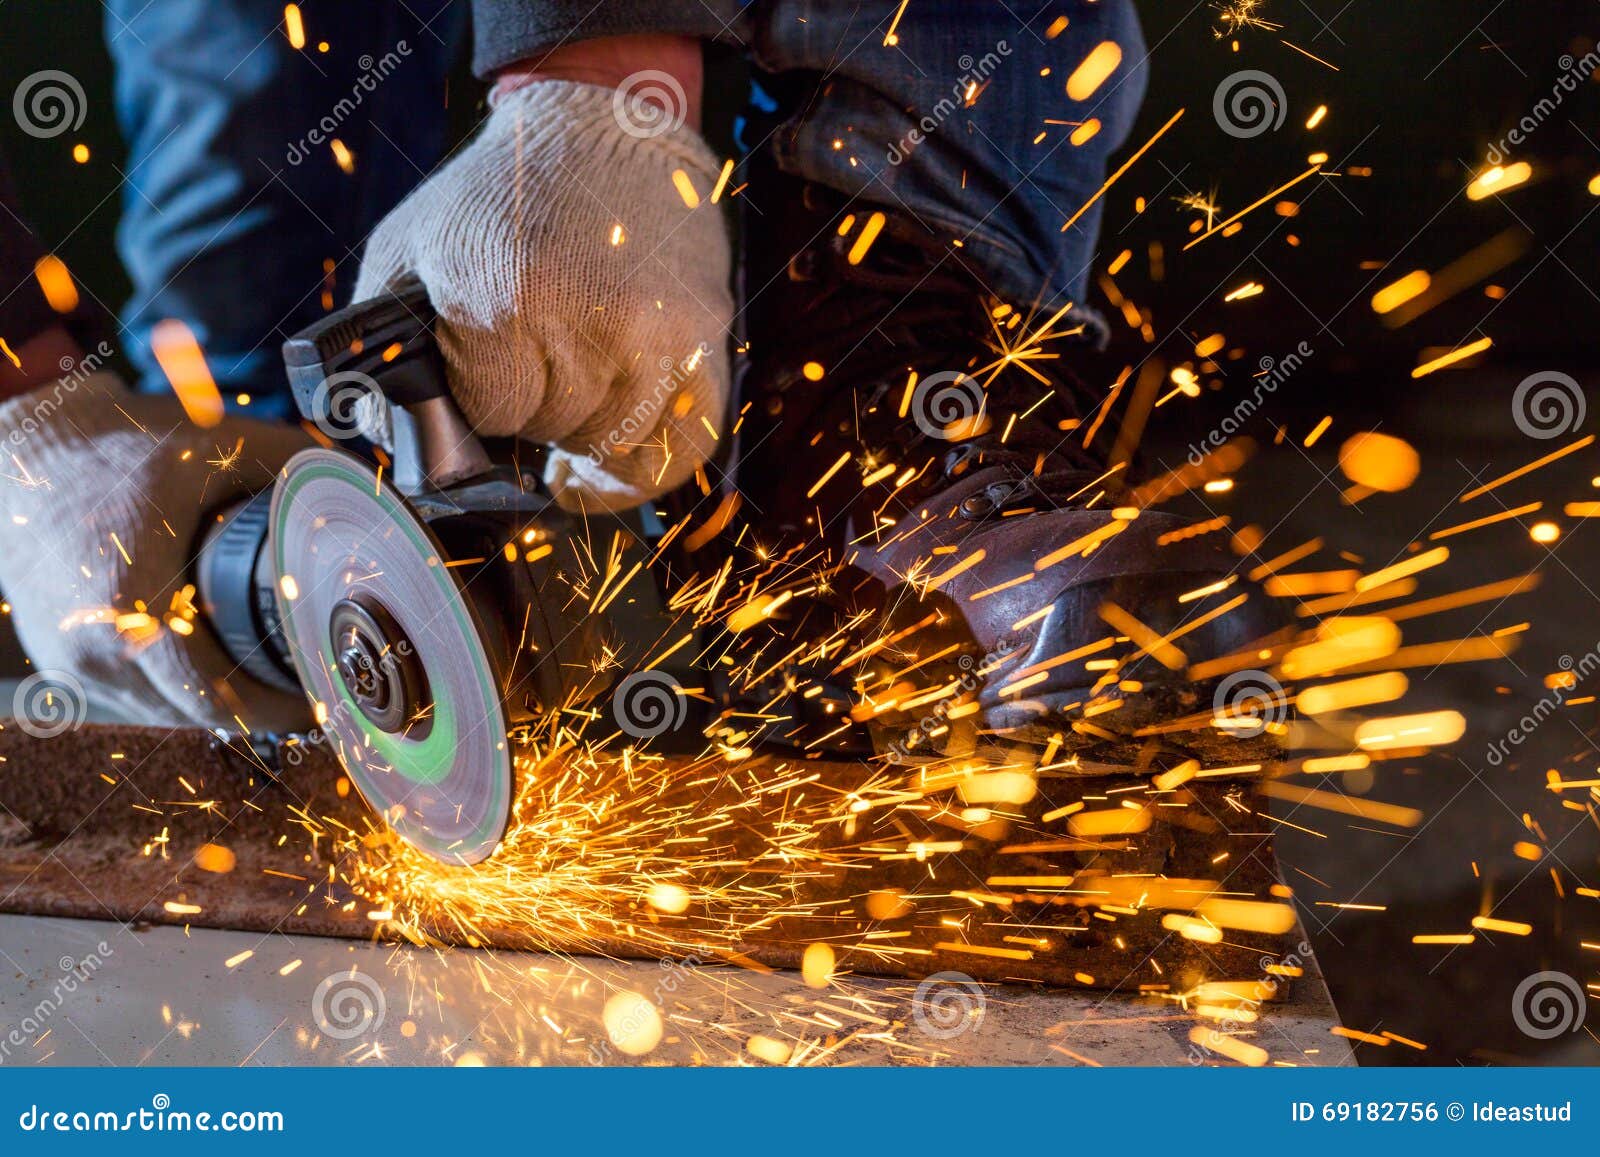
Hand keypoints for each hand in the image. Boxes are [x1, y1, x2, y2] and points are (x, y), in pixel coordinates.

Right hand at [0, 372, 311, 730]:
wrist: (24, 449)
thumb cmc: (114, 447)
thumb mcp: (215, 445)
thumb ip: (295, 462)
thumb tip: (365, 480)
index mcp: (134, 606)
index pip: (217, 700)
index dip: (277, 709)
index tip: (317, 697)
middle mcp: (96, 648)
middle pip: (199, 717)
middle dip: (258, 708)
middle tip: (307, 688)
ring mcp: (72, 660)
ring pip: (165, 715)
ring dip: (218, 706)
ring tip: (268, 681)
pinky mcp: (61, 660)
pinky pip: (135, 698)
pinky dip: (179, 694)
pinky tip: (214, 671)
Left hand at [353, 78, 732, 511]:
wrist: (606, 127)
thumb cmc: (498, 196)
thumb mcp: (410, 248)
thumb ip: (380, 341)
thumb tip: (377, 430)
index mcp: (500, 301)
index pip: (491, 416)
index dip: (482, 402)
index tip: (486, 370)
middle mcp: (586, 324)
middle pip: (553, 432)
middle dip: (534, 414)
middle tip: (533, 369)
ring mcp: (654, 338)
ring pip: (614, 449)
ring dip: (589, 432)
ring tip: (576, 390)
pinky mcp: (703, 342)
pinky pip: (680, 449)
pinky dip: (645, 459)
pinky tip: (618, 435)